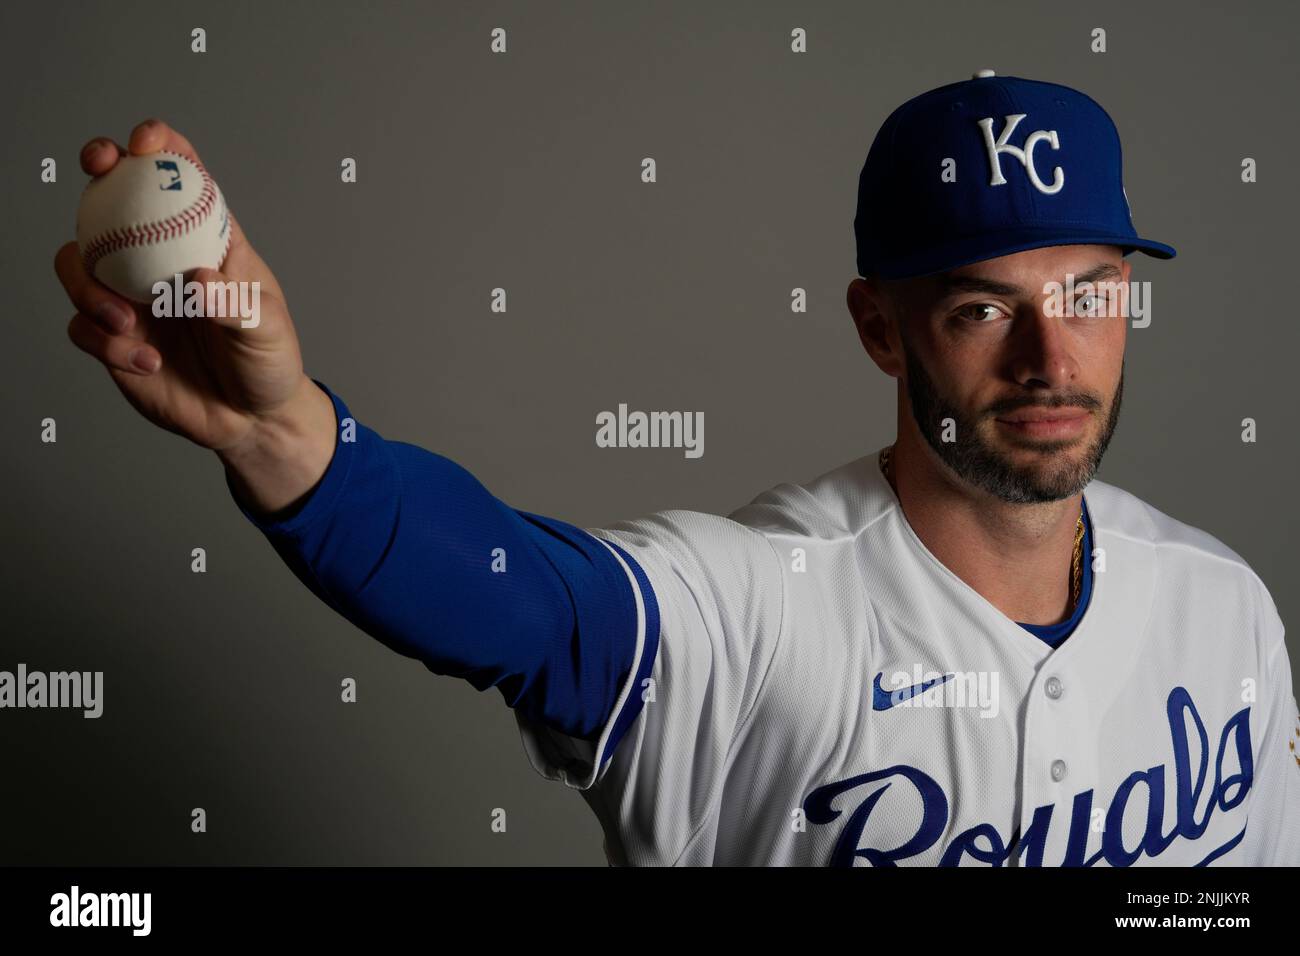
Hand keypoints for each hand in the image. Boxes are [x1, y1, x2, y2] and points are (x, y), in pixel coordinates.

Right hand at [56, 119, 306, 452]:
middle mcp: (159, 260)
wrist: (252, 420)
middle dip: (98, 172)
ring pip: (77, 264)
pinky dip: (105, 343)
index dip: (159, 147)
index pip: (180, 179)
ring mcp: (130, 296)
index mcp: (205, 242)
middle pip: (112, 200)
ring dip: (87, 286)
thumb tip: (197, 281)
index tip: (147, 142)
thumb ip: (235, 305)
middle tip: (97, 170)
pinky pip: (81, 326)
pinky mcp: (112, 338)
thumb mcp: (268, 331)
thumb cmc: (269, 362)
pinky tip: (148, 363)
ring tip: (126, 323)